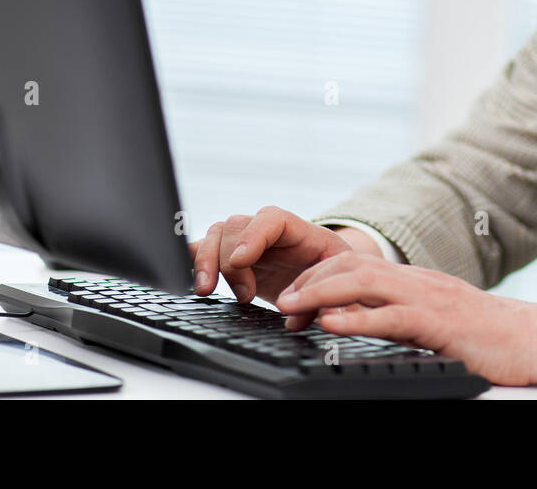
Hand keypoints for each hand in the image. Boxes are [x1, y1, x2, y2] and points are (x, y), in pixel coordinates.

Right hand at [189, 206, 355, 303]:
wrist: (326, 275)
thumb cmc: (335, 275)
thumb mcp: (344, 283)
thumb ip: (330, 298)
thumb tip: (306, 318)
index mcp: (299, 231)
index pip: (272, 219)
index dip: (253, 235)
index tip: (242, 261)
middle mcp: (268, 233)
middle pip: (236, 225)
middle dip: (229, 259)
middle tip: (244, 296)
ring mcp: (247, 243)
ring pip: (215, 234)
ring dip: (205, 260)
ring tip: (206, 291)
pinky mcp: (231, 259)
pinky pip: (203, 249)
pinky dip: (192, 261)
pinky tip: (193, 282)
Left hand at [274, 252, 536, 386]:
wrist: (531, 338)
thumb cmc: (486, 334)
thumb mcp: (436, 317)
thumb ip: (401, 314)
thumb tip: (360, 320)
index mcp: (415, 279)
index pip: (357, 262)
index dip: (321, 275)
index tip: (296, 295)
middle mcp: (417, 281)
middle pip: (353, 265)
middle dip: (313, 280)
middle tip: (285, 301)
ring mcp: (427, 298)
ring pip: (365, 282)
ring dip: (323, 292)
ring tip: (294, 307)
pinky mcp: (438, 323)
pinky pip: (390, 316)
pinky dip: (357, 318)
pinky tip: (332, 323)